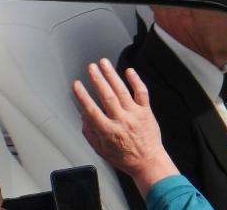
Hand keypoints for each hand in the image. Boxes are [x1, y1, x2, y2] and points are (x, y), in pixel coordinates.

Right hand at [73, 59, 176, 192]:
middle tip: (91, 68)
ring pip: (122, 91)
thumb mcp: (101, 150)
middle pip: (107, 97)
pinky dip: (136, 81)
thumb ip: (90, 132)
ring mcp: (135, 115)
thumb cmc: (126, 158)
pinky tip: (129, 71)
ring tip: (104, 63)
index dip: (82, 96)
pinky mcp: (146, 112)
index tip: (77, 85)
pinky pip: (141, 93)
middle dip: (98, 80)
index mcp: (109, 132)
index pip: (92, 111)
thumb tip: (84, 116)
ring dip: (112, 75)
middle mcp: (122, 121)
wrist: (149, 163)